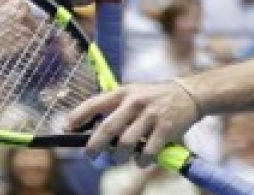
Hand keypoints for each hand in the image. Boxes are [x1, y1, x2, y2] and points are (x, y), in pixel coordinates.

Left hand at [66, 79, 199, 165]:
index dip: (78, 116)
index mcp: (123, 92)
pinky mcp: (166, 128)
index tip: (66, 128)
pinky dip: (141, 161)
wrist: (188, 94)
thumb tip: (89, 128)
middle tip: (89, 156)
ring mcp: (151, 115)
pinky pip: (147, 152)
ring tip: (118, 159)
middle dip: (94, 146)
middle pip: (108, 128)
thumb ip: (114, 107)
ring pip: (126, 143)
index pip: (95, 103)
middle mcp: (135, 102)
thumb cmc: (153, 97)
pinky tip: (141, 161)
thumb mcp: (133, 93)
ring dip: (118, 157)